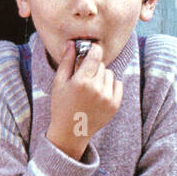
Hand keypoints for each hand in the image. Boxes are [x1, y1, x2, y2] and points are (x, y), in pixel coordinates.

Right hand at [46, 42, 121, 159]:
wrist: (71, 132)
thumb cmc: (61, 106)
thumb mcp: (59, 83)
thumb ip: (67, 61)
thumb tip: (72, 43)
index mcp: (81, 82)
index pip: (95, 55)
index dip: (94, 50)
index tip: (91, 50)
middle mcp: (96, 89)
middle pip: (102, 65)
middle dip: (93, 68)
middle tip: (84, 78)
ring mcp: (107, 98)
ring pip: (110, 74)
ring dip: (102, 77)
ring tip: (91, 88)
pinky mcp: (115, 105)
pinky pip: (118, 84)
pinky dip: (110, 86)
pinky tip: (99, 94)